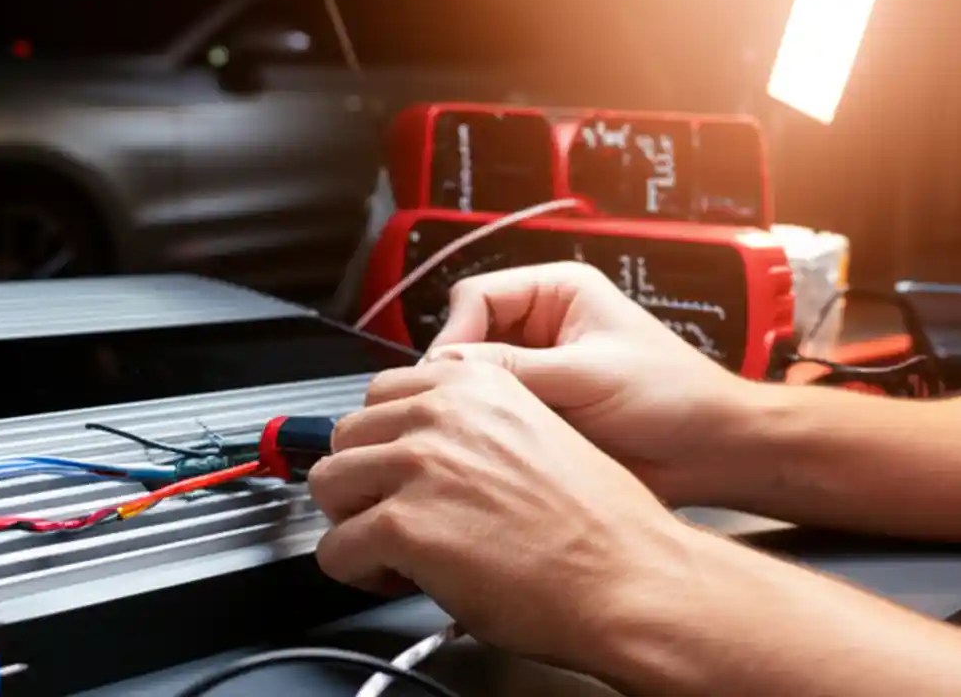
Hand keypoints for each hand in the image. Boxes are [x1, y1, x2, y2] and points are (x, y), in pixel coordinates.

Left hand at [308, 359, 690, 667]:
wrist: (632, 576)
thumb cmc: (601, 522)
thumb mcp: (536, 432)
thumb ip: (472, 427)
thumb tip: (422, 448)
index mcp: (474, 383)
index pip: (380, 394)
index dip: (385, 441)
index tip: (395, 469)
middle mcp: (440, 413)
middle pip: (346, 435)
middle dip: (363, 480)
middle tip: (390, 513)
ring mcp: (418, 465)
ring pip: (329, 485)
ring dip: (352, 521)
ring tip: (389, 549)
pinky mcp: (403, 524)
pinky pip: (336, 549)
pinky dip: (356, 571)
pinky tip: (394, 577)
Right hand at [426, 261, 750, 505]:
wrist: (712, 451)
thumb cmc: (669, 397)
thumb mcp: (587, 374)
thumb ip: (515, 368)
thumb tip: (440, 368)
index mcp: (555, 292)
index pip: (476, 297)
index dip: (455, 335)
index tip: (444, 378)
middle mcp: (539, 324)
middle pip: (468, 337)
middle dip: (460, 372)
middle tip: (453, 411)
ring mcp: (537, 368)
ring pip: (476, 378)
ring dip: (474, 402)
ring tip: (471, 433)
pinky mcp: (540, 408)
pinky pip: (495, 411)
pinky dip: (490, 426)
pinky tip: (490, 448)